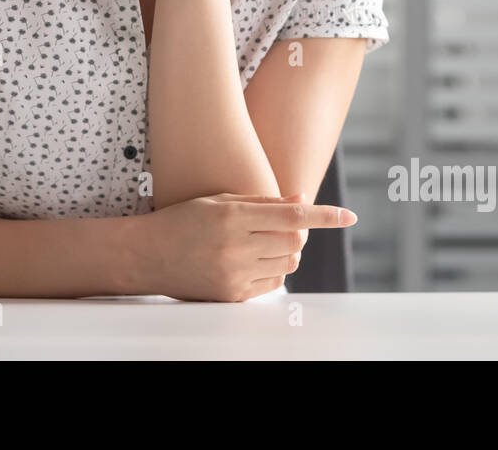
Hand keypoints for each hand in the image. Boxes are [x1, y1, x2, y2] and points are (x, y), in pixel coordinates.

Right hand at [141, 190, 357, 301]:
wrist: (147, 256)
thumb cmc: (183, 220)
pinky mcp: (233, 295)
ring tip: (265, 241)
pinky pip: (273, 282)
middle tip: (283, 224)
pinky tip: (256, 258)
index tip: (350, 216)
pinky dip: (275, 269)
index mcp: (233, 218)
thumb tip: (302, 201)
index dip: (325, 216)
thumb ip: (261, 202)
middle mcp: (236, 247)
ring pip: (288, 263)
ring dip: (288, 250)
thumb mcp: (219, 202)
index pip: (293, 217)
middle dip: (298, 231)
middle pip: (295, 241)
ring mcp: (235, 274)